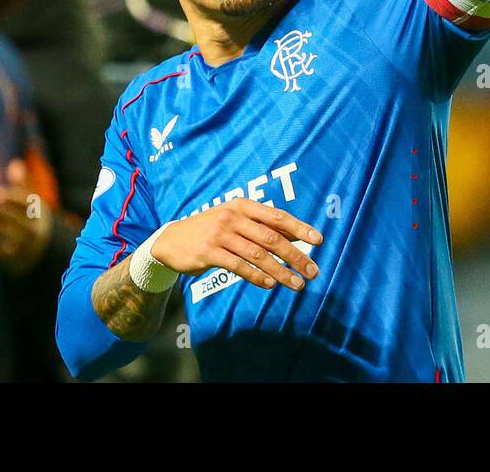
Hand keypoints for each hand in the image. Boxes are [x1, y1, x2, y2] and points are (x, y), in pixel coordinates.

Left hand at [0, 159, 52, 276]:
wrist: (43, 253)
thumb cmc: (32, 221)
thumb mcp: (31, 203)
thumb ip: (22, 184)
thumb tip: (14, 163)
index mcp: (41, 212)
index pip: (25, 201)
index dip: (8, 196)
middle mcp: (37, 228)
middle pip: (18, 216)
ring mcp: (29, 244)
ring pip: (12, 233)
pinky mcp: (20, 259)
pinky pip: (6, 252)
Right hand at [149, 199, 322, 291]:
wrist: (172, 240)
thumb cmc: (211, 229)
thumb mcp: (234, 219)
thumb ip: (261, 226)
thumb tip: (297, 236)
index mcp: (243, 206)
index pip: (277, 217)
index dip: (300, 228)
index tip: (318, 241)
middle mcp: (233, 217)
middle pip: (272, 238)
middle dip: (295, 255)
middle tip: (313, 271)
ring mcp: (220, 234)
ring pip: (258, 254)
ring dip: (281, 271)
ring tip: (297, 284)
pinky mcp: (209, 252)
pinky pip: (238, 266)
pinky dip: (256, 276)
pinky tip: (270, 284)